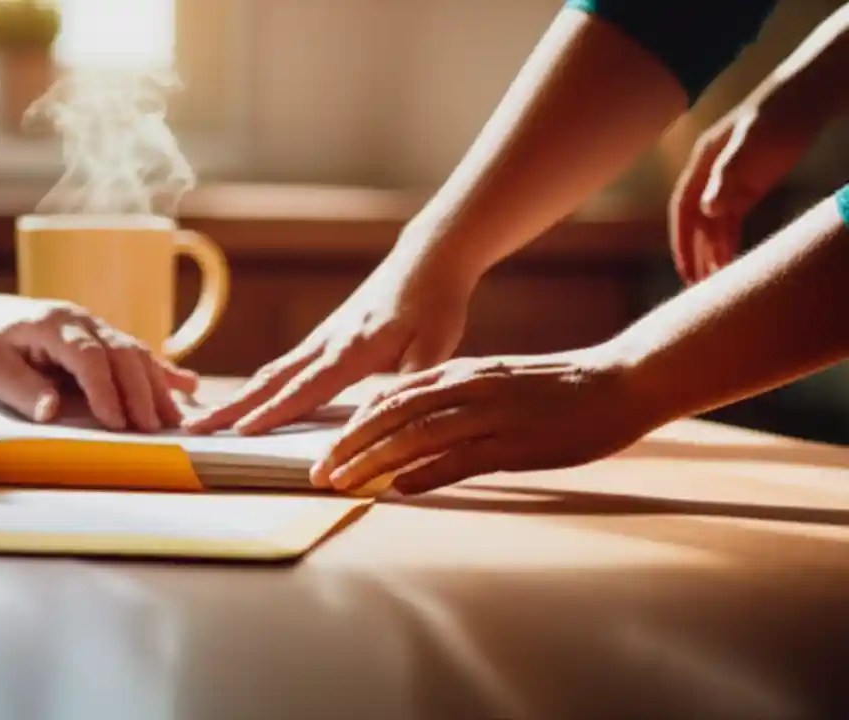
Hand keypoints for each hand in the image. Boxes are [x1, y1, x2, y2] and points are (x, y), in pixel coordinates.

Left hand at [0, 295, 196, 431]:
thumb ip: (21, 390)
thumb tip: (51, 412)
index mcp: (51, 322)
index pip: (88, 356)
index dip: (105, 390)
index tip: (117, 423)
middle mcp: (80, 319)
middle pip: (121, 352)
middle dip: (141, 391)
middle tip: (154, 429)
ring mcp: (94, 324)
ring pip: (135, 352)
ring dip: (157, 385)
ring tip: (174, 419)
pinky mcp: (100, 336)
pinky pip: (135, 353)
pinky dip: (161, 371)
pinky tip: (188, 386)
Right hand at [185, 243, 475, 435]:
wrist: (428, 260)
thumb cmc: (436, 305)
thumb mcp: (435, 349)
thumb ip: (406, 384)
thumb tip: (381, 418)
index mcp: (352, 350)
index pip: (306, 387)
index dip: (274, 412)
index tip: (240, 430)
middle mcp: (326, 343)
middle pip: (270, 380)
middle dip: (230, 407)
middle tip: (192, 429)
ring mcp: (320, 339)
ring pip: (270, 372)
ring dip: (235, 398)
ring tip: (203, 420)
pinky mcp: (323, 338)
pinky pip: (281, 366)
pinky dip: (256, 386)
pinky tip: (245, 401)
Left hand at [311, 349, 659, 494]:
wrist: (619, 382)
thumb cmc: (556, 390)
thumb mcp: (494, 386)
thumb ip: (451, 406)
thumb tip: (410, 438)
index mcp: (460, 374)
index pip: (390, 398)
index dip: (352, 426)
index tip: (323, 451)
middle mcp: (468, 388)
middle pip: (393, 416)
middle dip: (350, 446)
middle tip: (318, 474)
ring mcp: (492, 414)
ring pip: (419, 435)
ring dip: (375, 461)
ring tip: (344, 483)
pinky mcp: (518, 442)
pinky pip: (463, 458)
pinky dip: (428, 473)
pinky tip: (400, 489)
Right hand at [670, 91, 818, 283]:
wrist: (809, 95)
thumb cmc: (780, 116)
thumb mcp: (753, 145)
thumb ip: (729, 176)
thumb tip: (707, 211)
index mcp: (703, 163)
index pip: (683, 208)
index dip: (681, 240)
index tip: (686, 269)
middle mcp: (710, 175)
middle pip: (695, 221)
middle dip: (694, 252)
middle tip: (698, 286)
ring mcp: (729, 181)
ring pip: (713, 223)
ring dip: (712, 250)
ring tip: (714, 281)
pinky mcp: (749, 185)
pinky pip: (732, 220)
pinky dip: (729, 240)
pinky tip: (732, 259)